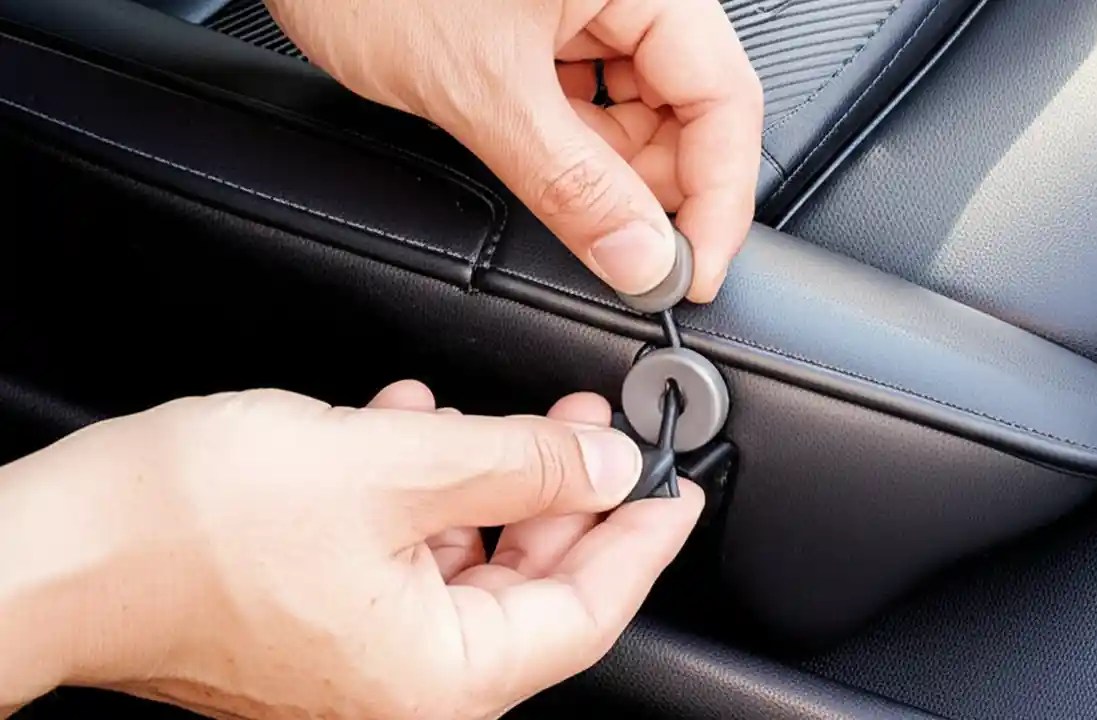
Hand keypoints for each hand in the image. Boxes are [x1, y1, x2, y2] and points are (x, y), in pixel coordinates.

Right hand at [0, 381, 702, 717]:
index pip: (589, 612)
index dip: (643, 539)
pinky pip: (404, 557)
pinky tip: (417, 430)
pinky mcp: (318, 622)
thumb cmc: (190, 530)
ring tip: (517, 417)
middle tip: (595, 425)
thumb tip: (606, 463)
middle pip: (532, 587)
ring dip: (495, 482)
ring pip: (469, 564)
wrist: (55, 551)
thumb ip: (517, 463)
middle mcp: (406, 686)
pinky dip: (425, 493)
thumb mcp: (392, 466)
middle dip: (568, 493)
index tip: (680, 489)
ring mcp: (359, 659)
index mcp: (440, 677)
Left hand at [263, 0, 763, 301]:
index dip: (719, 196)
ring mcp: (583, 6)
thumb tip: (640, 255)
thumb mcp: (481, 86)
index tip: (695, 271)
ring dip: (620, 178)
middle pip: (690, 107)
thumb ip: (570, 180)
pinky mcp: (541, 29)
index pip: (724, 96)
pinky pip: (588, 102)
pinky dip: (580, 154)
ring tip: (592, 226)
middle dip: (668, 192)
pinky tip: (559, 185)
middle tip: (639, 262)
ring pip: (639, 111)